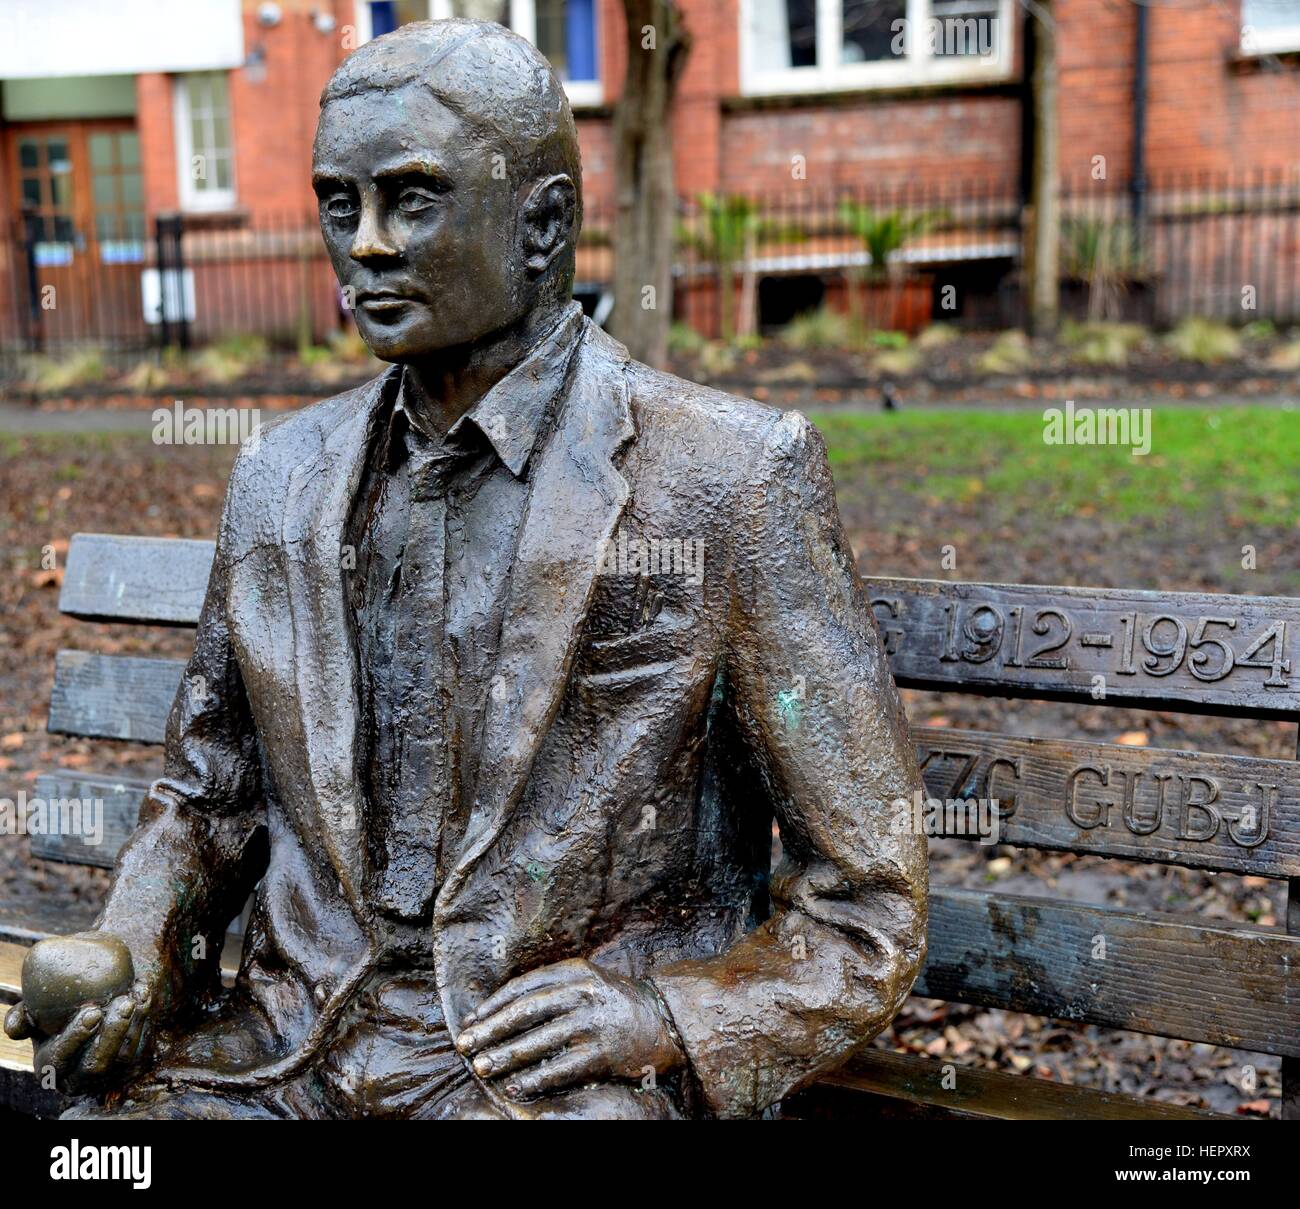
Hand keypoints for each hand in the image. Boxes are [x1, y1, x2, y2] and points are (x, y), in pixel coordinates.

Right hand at [4, 934, 156, 1095]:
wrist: (90, 1001)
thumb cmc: (55, 1010)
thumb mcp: (36, 1014)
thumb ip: (24, 1016)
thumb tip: (15, 1027)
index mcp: (51, 1065)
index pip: (59, 1060)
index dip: (74, 1040)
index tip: (92, 1012)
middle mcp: (78, 1075)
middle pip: (95, 1065)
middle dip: (110, 1035)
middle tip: (123, 1003)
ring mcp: (107, 1071)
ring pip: (122, 1057)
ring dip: (132, 1025)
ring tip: (135, 996)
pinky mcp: (130, 1062)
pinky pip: (141, 1043)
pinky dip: (144, 1016)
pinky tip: (144, 991)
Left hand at [456, 958, 684, 1101]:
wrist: (661, 1019)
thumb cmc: (611, 1001)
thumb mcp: (584, 980)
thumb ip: (550, 987)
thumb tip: (499, 1008)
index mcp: (573, 971)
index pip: (522, 987)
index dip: (493, 1005)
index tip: (470, 1022)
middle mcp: (582, 993)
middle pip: (525, 1012)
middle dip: (490, 1031)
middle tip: (463, 1046)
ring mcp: (593, 1022)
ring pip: (538, 1041)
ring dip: (505, 1056)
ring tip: (481, 1067)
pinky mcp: (602, 1052)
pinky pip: (561, 1068)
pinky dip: (535, 1078)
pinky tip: (514, 1087)